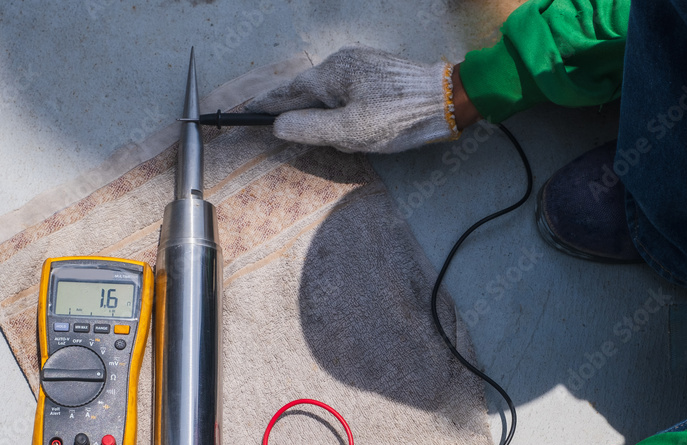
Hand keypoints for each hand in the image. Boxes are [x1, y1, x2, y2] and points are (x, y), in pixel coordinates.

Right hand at [246, 46, 462, 152]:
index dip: (262, 105)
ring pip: (331, 99)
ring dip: (336, 123)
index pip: (286, 92)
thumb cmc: (399, 117)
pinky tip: (369, 129)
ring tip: (361, 138)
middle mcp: (342, 63)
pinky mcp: (375, 74)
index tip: (239, 113)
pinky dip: (350, 116)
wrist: (447, 101)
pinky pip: (349, 96)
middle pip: (309, 95)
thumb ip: (309, 129)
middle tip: (325, 140)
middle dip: (312, 122)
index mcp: (331, 74)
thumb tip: (277, 125)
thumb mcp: (349, 132)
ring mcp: (360, 66)